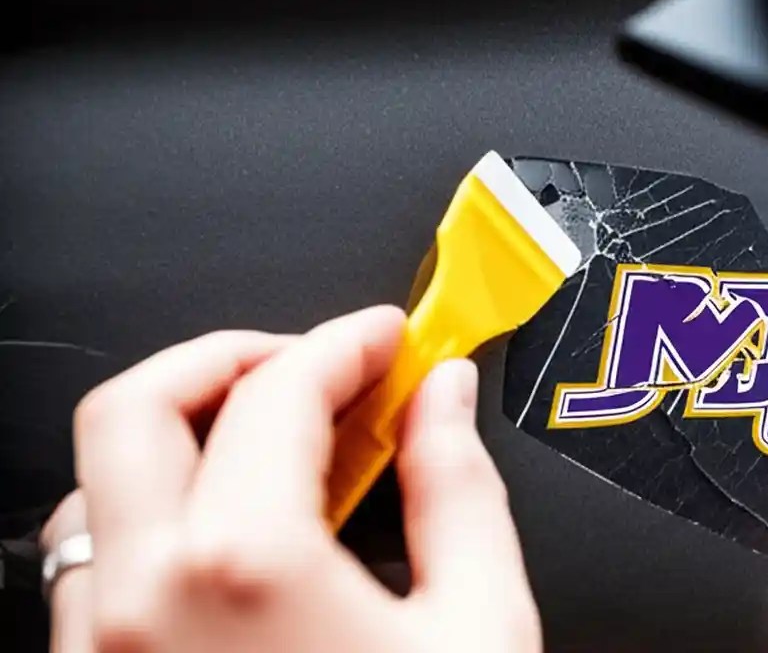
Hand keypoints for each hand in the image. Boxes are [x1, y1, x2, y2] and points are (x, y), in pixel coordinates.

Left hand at [42, 306, 540, 652]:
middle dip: (229, 357)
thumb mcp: (479, 625)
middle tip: (310, 365)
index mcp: (248, 564)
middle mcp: (147, 601)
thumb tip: (445, 400)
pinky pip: (92, 575)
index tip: (387, 338)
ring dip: (181, 438)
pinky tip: (234, 543)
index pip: (281, 388)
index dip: (346, 343)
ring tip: (272, 450)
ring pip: (97, 488)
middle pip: (138, 403)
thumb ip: (460, 490)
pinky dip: (155, 522)